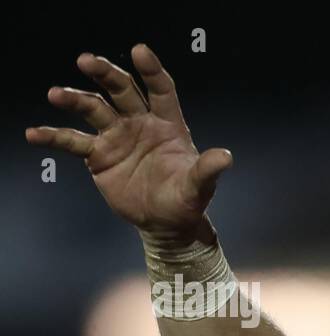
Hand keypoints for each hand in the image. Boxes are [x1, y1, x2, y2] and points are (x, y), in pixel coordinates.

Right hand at [25, 44, 231, 241]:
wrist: (166, 223)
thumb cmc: (186, 199)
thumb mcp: (199, 186)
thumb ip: (208, 169)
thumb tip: (226, 157)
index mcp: (168, 124)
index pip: (161, 90)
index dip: (151, 70)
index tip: (139, 50)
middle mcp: (140, 124)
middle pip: (121, 90)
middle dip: (105, 74)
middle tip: (87, 61)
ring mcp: (117, 137)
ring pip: (93, 109)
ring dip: (74, 99)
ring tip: (57, 94)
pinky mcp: (98, 156)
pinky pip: (72, 141)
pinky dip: (53, 137)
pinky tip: (34, 134)